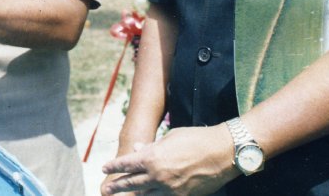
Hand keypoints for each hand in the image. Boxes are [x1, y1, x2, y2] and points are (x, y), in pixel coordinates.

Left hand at [101, 125, 237, 195]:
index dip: (114, 167)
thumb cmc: (195, 139)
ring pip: (145, 195)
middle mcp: (158, 175)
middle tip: (106, 189)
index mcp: (153, 157)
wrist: (222, 152)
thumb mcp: (170, 137)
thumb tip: (138, 149)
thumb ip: (151, 147)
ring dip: (134, 195)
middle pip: (131, 183)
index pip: (126, 164)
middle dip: (117, 185)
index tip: (105, 168)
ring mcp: (170, 189)